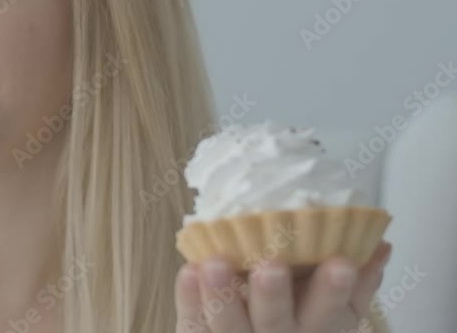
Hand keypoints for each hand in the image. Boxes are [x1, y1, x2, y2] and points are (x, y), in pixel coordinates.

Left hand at [174, 241, 391, 332]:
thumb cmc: (299, 318)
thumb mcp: (336, 310)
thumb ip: (359, 281)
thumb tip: (380, 244)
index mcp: (317, 330)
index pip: (331, 315)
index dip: (334, 292)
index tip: (341, 263)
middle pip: (277, 325)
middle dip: (274, 299)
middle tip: (270, 268)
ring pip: (230, 327)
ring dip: (222, 296)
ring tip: (214, 265)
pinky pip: (193, 322)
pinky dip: (189, 298)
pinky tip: (188, 271)